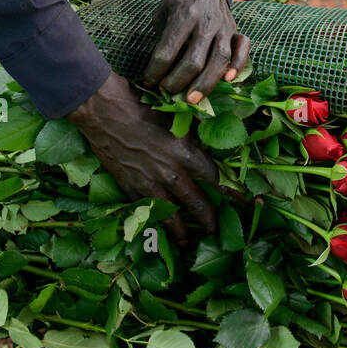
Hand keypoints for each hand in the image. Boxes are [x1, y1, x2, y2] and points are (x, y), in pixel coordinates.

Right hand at [67, 70, 217, 239]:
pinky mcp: (130, 188)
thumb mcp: (176, 119)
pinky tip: (159, 228)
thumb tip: (207, 148)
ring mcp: (150, 184)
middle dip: (209, 220)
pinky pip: (147, 211)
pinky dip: (155, 222)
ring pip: (172, 216)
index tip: (241, 201)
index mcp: (187, 154)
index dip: (230, 192)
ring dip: (182, 231)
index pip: (216, 180)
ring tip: (189, 241)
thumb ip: (192, 138)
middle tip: (216, 229)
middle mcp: (172, 174)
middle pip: (198, 204)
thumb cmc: (142, 106)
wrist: (104, 112)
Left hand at [143, 0, 250, 103]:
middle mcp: (205, 23)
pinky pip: (242, 48)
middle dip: (177, 82)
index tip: (149, 81)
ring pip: (218, 60)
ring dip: (205, 84)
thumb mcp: (163, 13)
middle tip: (166, 92)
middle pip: (193, 61)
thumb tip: (160, 71)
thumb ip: (163, 39)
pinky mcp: (235, 30)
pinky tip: (229, 80)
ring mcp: (223, 27)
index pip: (167, 51)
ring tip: (192, 99)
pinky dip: (238, 65)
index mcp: (183, 16)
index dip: (155, 71)